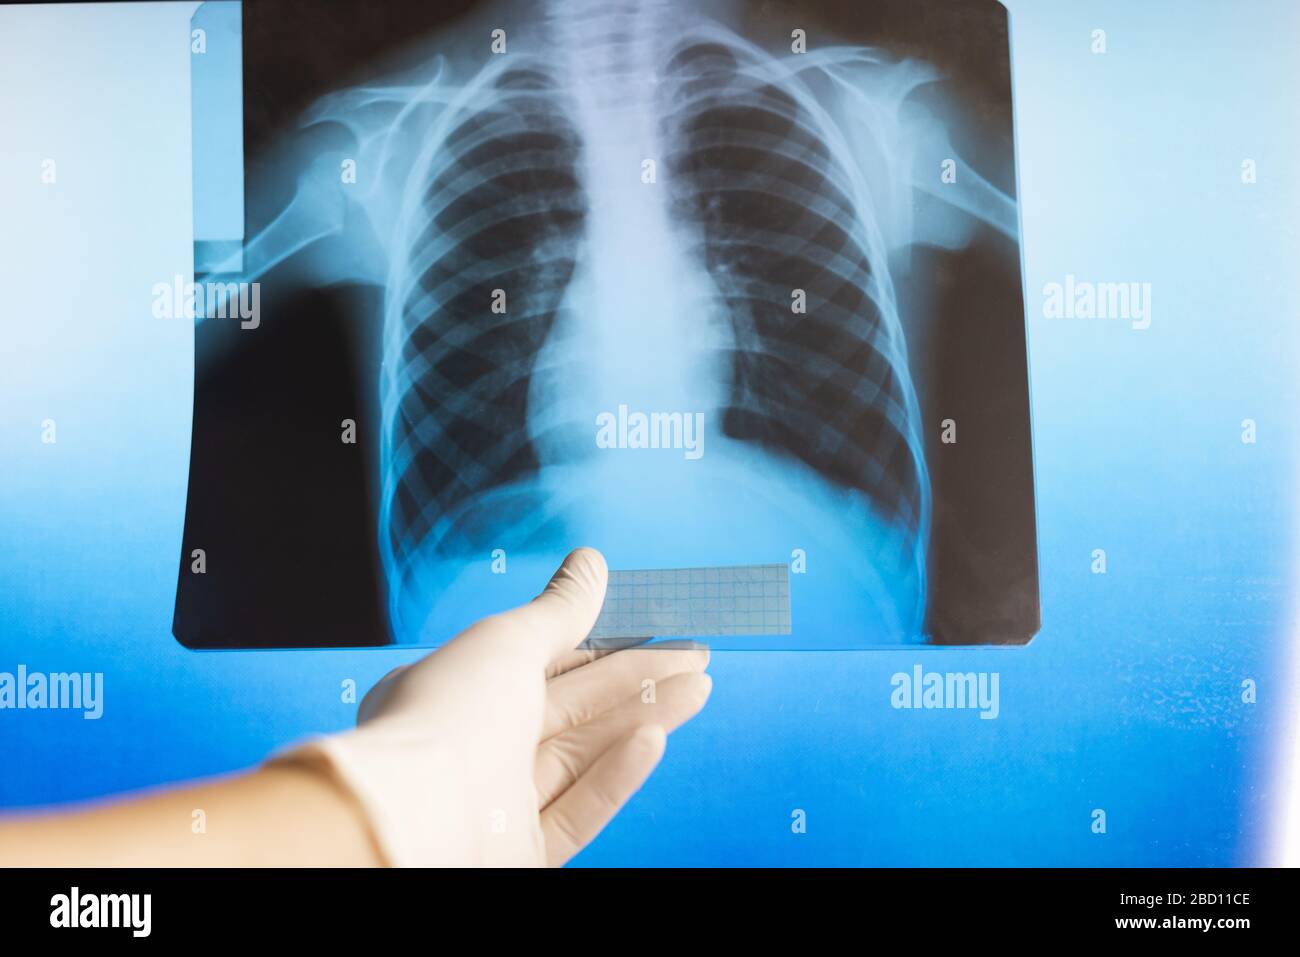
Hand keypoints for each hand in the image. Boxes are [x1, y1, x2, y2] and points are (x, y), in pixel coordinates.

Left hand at [283, 547, 712, 865]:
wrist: (418, 825)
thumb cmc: (447, 722)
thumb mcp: (509, 642)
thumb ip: (559, 610)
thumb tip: (590, 562)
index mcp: (453, 691)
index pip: (537, 660)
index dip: (596, 642)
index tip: (648, 628)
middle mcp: (474, 746)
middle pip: (572, 706)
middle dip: (637, 678)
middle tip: (695, 658)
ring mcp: (499, 802)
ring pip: (584, 753)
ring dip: (643, 718)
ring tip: (697, 689)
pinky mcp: (522, 850)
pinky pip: (579, 806)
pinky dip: (617, 773)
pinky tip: (653, 740)